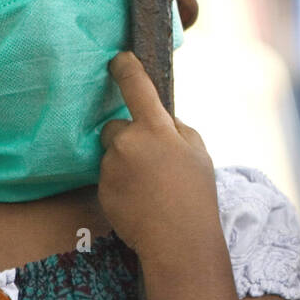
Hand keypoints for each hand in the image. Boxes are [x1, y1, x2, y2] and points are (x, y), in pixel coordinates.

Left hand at [97, 51, 220, 265]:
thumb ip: (176, 128)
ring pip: (113, 154)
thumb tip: (160, 118)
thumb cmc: (195, 194)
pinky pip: (109, 177)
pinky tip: (140, 200)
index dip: (126, 67)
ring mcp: (111, 167)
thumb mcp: (198, 152)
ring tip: (151, 187)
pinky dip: (121, 184)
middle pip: (117, 126)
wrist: (177, 241)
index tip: (118, 58)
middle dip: (130, 137)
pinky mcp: (101, 189)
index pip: (136, 86)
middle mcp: (127, 142)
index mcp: (155, 128)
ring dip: (126, 163)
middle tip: (155, 161)